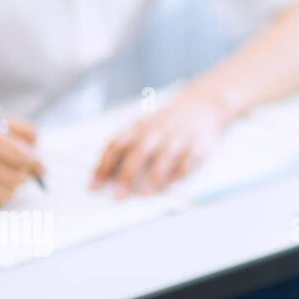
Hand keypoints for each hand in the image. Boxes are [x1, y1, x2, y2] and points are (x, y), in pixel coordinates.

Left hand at [91, 88, 229, 197]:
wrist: (204, 102)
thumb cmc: (168, 120)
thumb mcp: (144, 123)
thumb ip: (127, 143)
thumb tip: (106, 174)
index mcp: (140, 125)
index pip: (117, 144)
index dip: (104, 166)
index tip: (94, 186)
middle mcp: (159, 129)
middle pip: (139, 152)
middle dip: (126, 175)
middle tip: (117, 195)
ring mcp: (180, 135)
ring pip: (165, 156)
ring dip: (154, 177)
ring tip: (144, 194)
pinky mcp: (200, 142)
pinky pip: (190, 159)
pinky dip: (182, 172)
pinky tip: (173, 184)